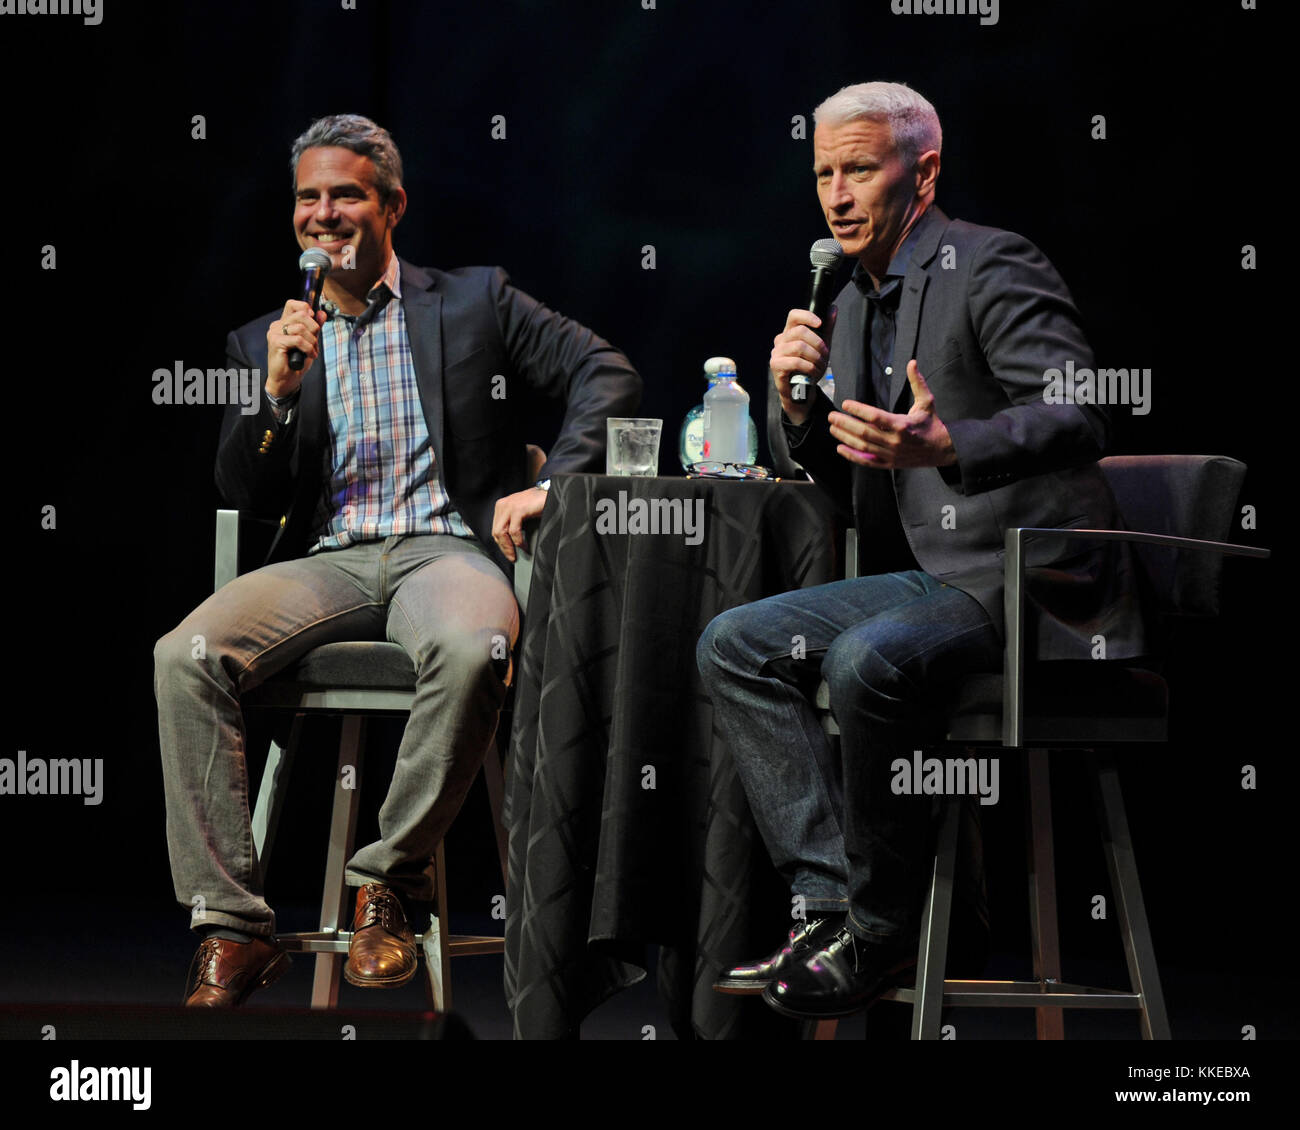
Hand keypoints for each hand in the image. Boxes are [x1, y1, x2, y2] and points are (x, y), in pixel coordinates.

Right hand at [266, 299, 327, 396]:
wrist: (286, 379)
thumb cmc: (297, 362)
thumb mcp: (310, 342)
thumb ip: (315, 327)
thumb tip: (322, 313)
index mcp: (284, 322)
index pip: (293, 304)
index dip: (306, 309)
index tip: (314, 321)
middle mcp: (277, 325)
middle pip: (302, 315)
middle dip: (314, 329)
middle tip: (315, 342)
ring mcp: (275, 333)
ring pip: (301, 328)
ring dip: (312, 341)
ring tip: (312, 351)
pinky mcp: (275, 342)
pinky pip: (298, 340)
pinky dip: (308, 348)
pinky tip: (309, 354)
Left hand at [492, 486, 547, 561]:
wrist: (550, 492)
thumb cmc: (538, 503)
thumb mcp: (522, 512)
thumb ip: (513, 522)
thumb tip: (510, 541)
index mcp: (502, 506)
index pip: (495, 529)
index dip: (501, 543)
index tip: (507, 553)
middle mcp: (503, 505)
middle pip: (496, 532)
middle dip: (504, 547)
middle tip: (512, 557)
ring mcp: (509, 506)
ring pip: (502, 532)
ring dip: (509, 547)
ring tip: (516, 554)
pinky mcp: (518, 509)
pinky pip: (514, 531)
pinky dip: (518, 542)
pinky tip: (524, 546)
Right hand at [769, 307, 835, 425]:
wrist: (801, 392)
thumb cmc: (809, 368)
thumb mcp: (821, 347)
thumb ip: (826, 329)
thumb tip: (833, 308)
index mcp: (789, 333)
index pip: (794, 316)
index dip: (807, 316)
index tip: (820, 323)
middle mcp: (780, 341)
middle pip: (800, 331)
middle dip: (818, 343)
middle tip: (824, 355)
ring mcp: (776, 353)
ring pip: (799, 346)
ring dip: (815, 357)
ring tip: (820, 366)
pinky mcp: (776, 365)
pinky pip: (795, 361)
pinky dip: (809, 367)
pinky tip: (813, 372)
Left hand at [829, 360, 955, 468]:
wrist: (942, 449)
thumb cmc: (931, 423)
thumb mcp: (927, 401)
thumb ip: (917, 382)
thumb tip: (912, 362)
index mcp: (903, 425)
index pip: (875, 417)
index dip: (858, 410)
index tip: (845, 403)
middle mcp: (895, 441)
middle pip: (864, 432)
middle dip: (845, 424)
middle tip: (832, 416)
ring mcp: (891, 454)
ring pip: (863, 447)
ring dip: (845, 438)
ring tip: (832, 428)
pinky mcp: (889, 464)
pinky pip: (867, 462)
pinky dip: (852, 456)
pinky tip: (840, 448)